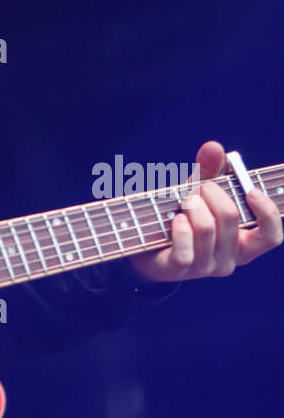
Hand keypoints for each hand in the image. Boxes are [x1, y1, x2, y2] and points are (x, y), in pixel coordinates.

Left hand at [130, 140, 282, 282]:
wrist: (146, 238)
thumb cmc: (183, 213)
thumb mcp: (199, 191)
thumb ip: (209, 169)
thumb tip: (215, 147)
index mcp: (244, 243)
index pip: (271, 237)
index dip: (267, 212)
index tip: (251, 190)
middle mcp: (229, 259)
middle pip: (230, 216)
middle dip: (210, 191)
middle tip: (197, 186)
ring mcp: (205, 267)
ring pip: (206, 227)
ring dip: (190, 204)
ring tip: (182, 201)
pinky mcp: (180, 270)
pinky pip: (185, 249)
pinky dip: (179, 227)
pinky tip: (174, 219)